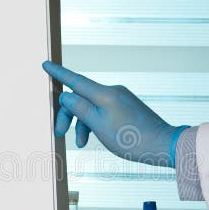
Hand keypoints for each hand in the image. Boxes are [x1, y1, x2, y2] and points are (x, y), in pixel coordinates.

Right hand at [42, 61, 186, 166]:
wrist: (162, 145)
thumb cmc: (131, 138)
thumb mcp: (98, 125)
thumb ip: (80, 108)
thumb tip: (66, 95)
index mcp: (105, 93)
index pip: (75, 80)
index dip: (59, 73)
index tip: (46, 64)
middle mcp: (113, 91)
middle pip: (81, 97)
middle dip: (68, 114)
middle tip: (60, 133)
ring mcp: (121, 99)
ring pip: (92, 107)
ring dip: (82, 124)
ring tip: (81, 143)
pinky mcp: (127, 107)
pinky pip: (104, 111)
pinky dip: (95, 123)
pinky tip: (96, 137)